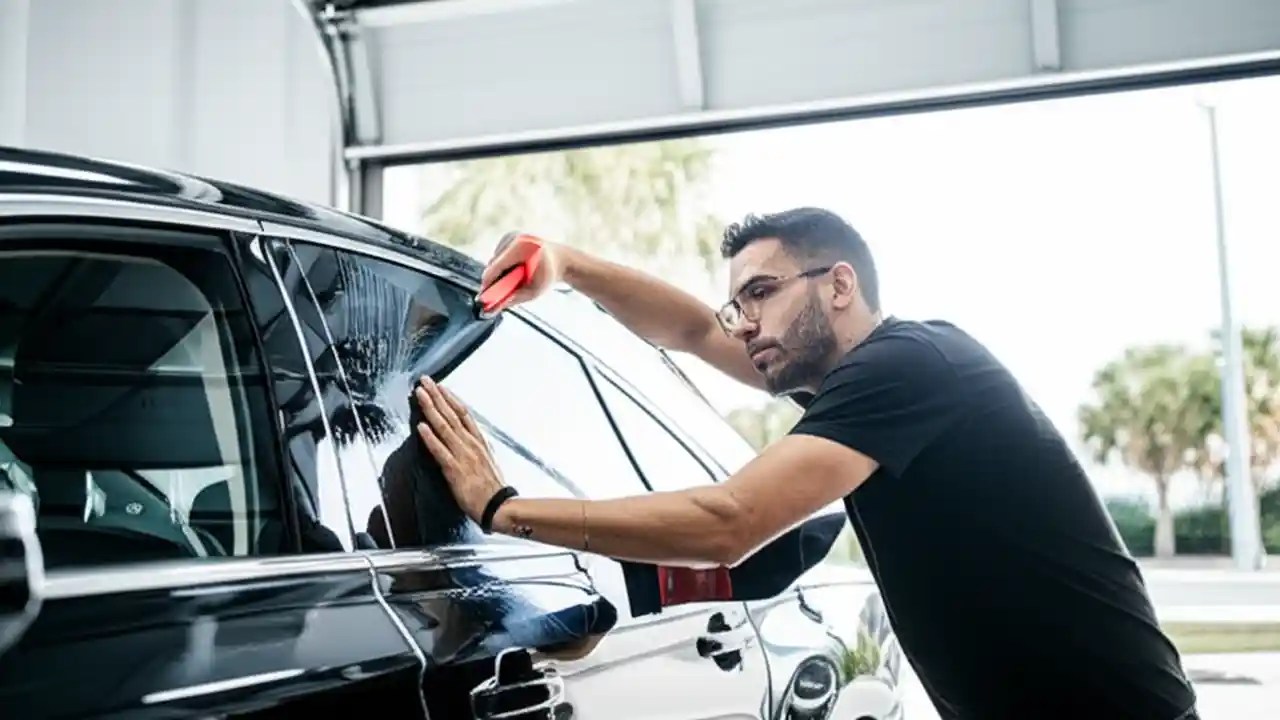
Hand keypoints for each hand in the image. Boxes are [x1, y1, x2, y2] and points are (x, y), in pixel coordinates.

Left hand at [414, 377, 503, 523]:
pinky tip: (421, 426)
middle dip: (437, 396)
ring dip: (431, 409)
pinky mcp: (455, 470)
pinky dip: (430, 437)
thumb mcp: (488, 461)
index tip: (440, 386)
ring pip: (444, 427)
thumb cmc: (492, 489)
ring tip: (420, 395)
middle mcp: (471, 445)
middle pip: (452, 414)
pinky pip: (440, 451)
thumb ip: (477, 448)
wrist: (499, 507)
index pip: (464, 414)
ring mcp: (463, 456)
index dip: (450, 398)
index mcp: (479, 442)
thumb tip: (468, 438)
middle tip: (425, 381)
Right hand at [478, 232, 570, 308]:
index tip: (482, 297)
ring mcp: (511, 235)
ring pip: (494, 260)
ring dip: (497, 273)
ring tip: (510, 282)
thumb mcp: (532, 292)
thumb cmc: (547, 277)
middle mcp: (516, 238)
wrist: (560, 259)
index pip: (497, 266)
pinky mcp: (509, 235)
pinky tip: (513, 270)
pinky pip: (497, 255)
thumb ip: (511, 300)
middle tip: (496, 295)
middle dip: (494, 280)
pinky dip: (501, 265)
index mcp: (524, 249)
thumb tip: (490, 310)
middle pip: (493, 264)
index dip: (487, 282)